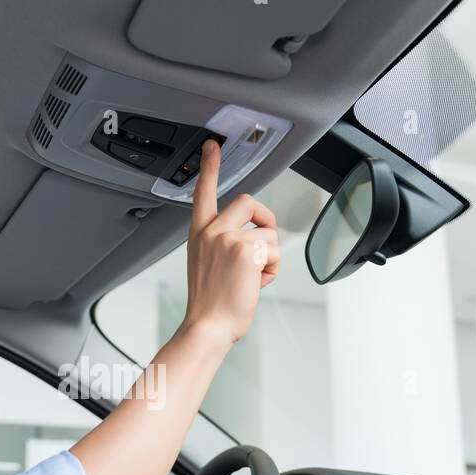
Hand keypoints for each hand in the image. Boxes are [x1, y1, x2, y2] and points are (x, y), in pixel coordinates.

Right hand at [179, 138, 280, 345]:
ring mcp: (229, 239)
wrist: (207, 327)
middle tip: (262, 242)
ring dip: (269, 257)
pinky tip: (256, 283)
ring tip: (252, 278)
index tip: (212, 147)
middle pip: (249, 201)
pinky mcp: (247, 251)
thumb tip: (254, 242)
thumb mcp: (207, 265)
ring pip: (269, 233)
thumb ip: (224, 245)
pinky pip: (275, 251)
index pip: (203, 193)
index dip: (209, 166)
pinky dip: (273, 270)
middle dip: (264, 219)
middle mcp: (212, 232)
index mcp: (200, 234)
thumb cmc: (210, 304)